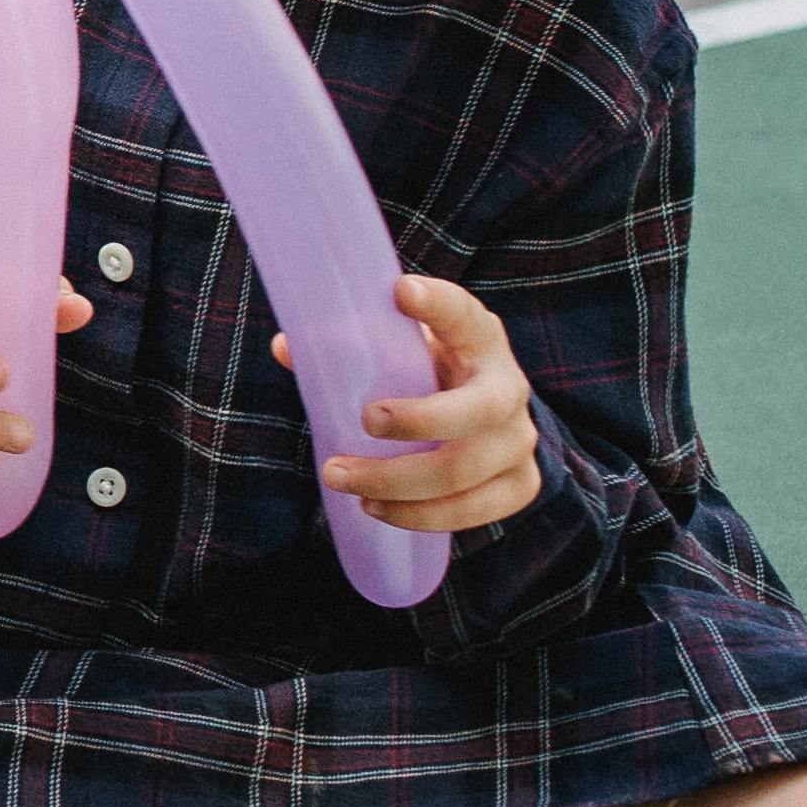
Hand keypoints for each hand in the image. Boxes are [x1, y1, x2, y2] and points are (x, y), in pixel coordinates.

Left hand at [299, 274, 546, 533]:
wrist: (489, 416)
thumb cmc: (430, 372)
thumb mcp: (403, 349)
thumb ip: (350, 345)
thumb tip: (286, 348)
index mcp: (479, 340)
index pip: (464, 314)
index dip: (437, 303)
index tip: (400, 291)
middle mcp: (509, 387)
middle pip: (476, 410)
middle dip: (418, 420)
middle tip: (364, 421)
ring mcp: (519, 440)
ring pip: (466, 470)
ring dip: (397, 481)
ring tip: (339, 477)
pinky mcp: (520, 483)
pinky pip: (476, 509)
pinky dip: (421, 515)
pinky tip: (377, 508)